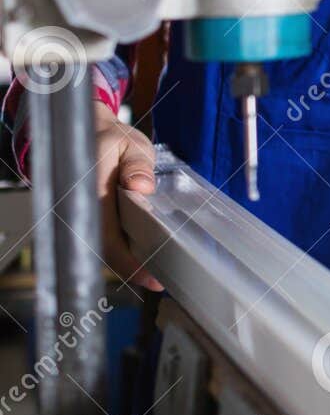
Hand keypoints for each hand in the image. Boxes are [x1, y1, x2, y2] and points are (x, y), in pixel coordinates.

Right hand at [95, 101, 161, 291]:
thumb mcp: (130, 144)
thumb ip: (137, 164)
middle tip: (160, 282)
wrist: (92, 133)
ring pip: (104, 248)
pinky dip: (124, 250)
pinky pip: (105, 239)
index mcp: (91, 191)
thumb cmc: (112, 140)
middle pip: (104, 250)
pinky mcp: (91, 217)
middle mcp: (83, 209)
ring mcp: (84, 215)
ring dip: (128, 263)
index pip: (107, 236)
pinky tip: (145, 257)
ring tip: (157, 274)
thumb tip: (141, 185)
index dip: (128, 261)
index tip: (150, 276)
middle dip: (131, 269)